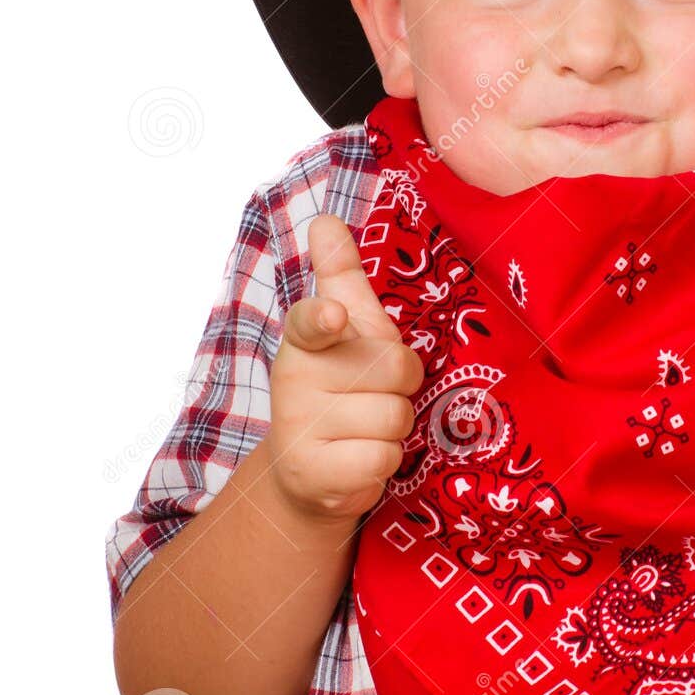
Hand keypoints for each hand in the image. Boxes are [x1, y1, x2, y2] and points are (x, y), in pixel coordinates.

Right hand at [266, 213, 424, 522]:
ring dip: (396, 425)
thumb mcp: (349, 328)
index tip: (333, 316)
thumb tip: (325, 219)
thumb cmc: (343, 387)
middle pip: (392, 368)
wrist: (312, 472)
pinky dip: (385, 461)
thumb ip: (339, 275)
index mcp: (304, 339)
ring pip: (394, 417)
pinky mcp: (313, 474)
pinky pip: (384, 457)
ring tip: (366, 428)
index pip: (310, 322)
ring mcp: (299, 429)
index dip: (324, 318)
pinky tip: (359, 459)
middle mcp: (293, 380)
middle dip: (401, 384)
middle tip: (375, 393)